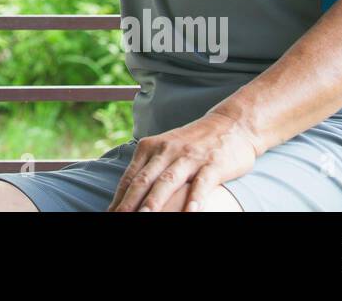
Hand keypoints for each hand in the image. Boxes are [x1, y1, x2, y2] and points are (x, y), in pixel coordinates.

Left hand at [108, 110, 260, 211]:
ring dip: (154, 201)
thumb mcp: (165, 149)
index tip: (110, 213)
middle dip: (129, 202)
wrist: (231, 124)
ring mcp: (190, 157)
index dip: (119, 197)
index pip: (131, 177)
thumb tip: (127, 194)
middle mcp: (167, 150)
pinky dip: (194, 199)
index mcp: (151, 147)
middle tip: (119, 218)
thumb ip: (148, 168)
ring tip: (145, 217)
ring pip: (168, 181)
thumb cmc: (193, 143)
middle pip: (144, 180)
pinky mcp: (213, 164)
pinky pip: (201, 184)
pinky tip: (190, 213)